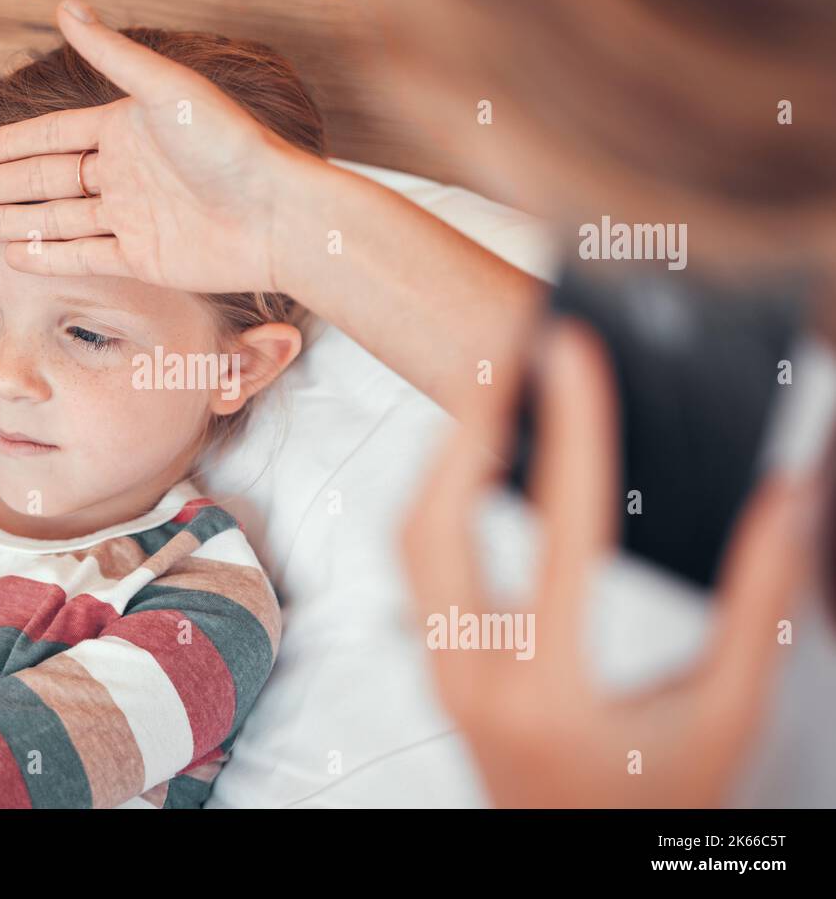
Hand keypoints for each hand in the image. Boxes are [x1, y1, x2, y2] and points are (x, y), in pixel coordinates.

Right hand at [0, 0, 311, 293]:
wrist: (278, 214)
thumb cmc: (231, 144)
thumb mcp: (166, 91)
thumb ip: (113, 56)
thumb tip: (63, 2)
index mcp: (127, 130)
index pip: (53, 137)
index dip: (10, 144)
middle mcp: (126, 173)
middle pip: (45, 180)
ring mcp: (133, 218)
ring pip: (57, 218)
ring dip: (10, 219)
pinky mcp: (145, 259)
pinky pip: (85, 256)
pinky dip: (49, 255)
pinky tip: (12, 253)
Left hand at [399, 319, 820, 806]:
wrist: (586, 861)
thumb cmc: (665, 797)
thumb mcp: (729, 710)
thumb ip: (760, 601)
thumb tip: (784, 492)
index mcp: (553, 687)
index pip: (562, 530)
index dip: (572, 427)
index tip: (572, 347)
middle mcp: (474, 675)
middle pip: (439, 520)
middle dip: (470, 424)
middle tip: (510, 351)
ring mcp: (439, 670)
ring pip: (409, 537)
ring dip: (443, 455)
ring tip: (491, 392)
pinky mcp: (433, 664)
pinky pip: (412, 563)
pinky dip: (434, 496)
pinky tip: (471, 461)